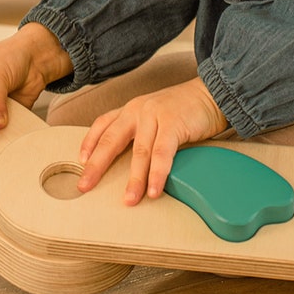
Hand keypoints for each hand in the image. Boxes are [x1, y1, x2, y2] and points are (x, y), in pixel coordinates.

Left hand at [75, 78, 227, 205]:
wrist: (212, 94)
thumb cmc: (184, 109)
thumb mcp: (155, 114)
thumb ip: (141, 133)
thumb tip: (131, 164)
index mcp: (131, 109)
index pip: (102, 124)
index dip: (89, 142)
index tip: (81, 161)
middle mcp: (138, 110)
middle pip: (111, 140)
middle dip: (97, 165)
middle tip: (85, 186)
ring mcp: (155, 116)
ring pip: (139, 152)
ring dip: (134, 179)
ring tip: (129, 200)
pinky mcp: (173, 124)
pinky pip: (162, 153)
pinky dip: (157, 174)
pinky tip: (154, 190)